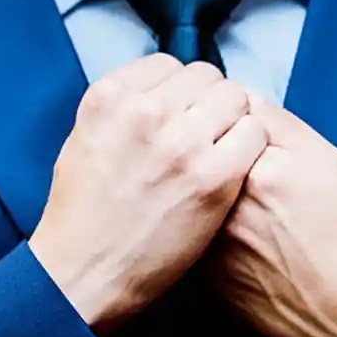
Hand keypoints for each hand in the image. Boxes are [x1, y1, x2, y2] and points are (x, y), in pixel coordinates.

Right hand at [29, 54, 266, 332]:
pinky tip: (234, 166)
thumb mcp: (85, 137)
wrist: (84, 272)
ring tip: (220, 148)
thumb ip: (123, 107)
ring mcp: (181, 143)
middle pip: (207, 76)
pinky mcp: (213, 177)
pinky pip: (254, 133)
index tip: (181, 111)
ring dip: (233, 120)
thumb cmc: (82, 214)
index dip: (181, 89)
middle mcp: (145, 112)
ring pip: (235, 98)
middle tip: (204, 132)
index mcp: (110, 98)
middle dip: (209, 101)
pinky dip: (250, 146)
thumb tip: (163, 91)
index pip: (170, 64)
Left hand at [210, 96, 336, 336]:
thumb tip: (243, 98)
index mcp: (254, 169)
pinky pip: (202, 236)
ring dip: (219, 196)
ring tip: (264, 219)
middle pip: (209, 158)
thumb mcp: (331, 163)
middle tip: (267, 186)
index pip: (226, 121)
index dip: (244, 125)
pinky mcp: (205, 276)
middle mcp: (223, 205)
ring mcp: (210, 243)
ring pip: (203, 197)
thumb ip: (280, 124)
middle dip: (228, 159)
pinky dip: (219, 234)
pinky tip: (253, 245)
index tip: (257, 138)